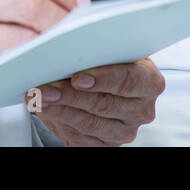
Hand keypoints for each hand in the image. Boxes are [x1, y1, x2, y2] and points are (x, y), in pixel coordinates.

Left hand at [32, 59, 165, 145]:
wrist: (106, 86)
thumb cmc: (108, 63)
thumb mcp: (110, 49)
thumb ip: (98, 47)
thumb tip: (69, 43)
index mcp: (150, 81)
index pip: (130, 80)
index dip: (103, 78)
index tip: (77, 77)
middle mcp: (142, 110)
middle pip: (105, 104)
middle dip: (71, 95)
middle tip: (46, 88)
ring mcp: (125, 131)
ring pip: (89, 123)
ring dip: (60, 109)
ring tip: (39, 98)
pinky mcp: (107, 145)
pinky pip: (81, 138)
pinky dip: (60, 122)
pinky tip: (46, 110)